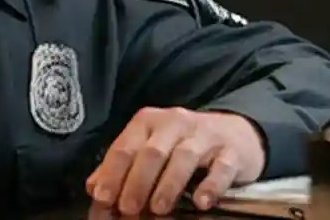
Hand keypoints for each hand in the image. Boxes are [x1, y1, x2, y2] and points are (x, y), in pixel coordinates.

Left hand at [84, 107, 265, 215]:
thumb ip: (124, 166)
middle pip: (153, 151)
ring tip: (159, 208)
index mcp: (150, 121)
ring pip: (185, 156)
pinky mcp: (232, 151)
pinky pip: (221, 167)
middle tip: (128, 208)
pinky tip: (201, 202)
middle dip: (138, 181)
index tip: (103, 197)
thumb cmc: (184, 145)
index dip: (112, 173)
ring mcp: (206, 135)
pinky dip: (211, 185)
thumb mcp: (152, 147)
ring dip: (169, 184)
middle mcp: (176, 123)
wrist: (236, 134)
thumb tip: (94, 187)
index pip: (126, 146)